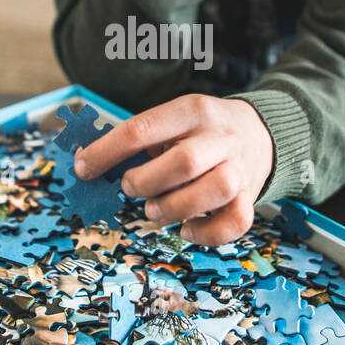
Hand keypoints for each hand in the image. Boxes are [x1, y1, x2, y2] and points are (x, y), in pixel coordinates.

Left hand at [74, 93, 274, 245]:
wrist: (261, 133)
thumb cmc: (201, 132)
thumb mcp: (175, 120)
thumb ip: (140, 140)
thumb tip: (89, 164)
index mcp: (192, 110)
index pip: (143, 128)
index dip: (106, 152)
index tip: (83, 168)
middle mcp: (219, 137)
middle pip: (185, 161)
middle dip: (146, 181)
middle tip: (130, 188)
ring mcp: (239, 168)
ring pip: (215, 189)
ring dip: (175, 207)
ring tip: (155, 210)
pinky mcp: (250, 197)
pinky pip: (236, 221)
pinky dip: (208, 234)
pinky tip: (186, 230)